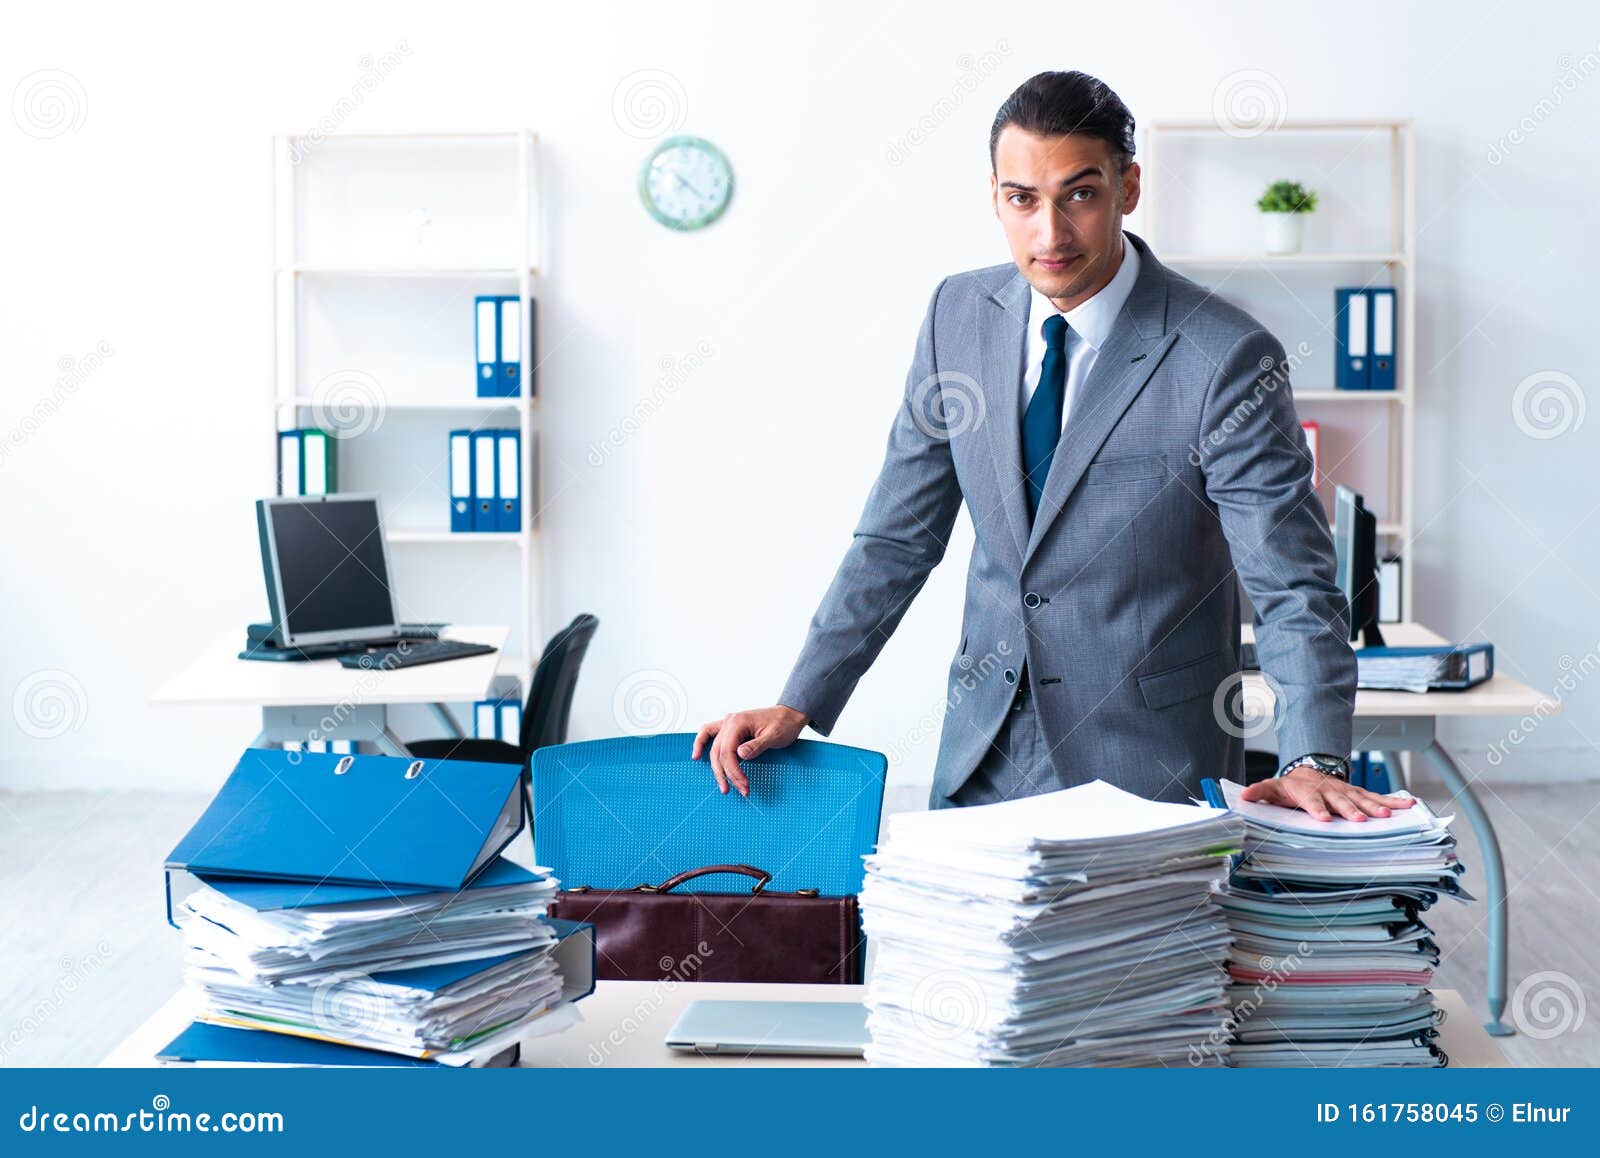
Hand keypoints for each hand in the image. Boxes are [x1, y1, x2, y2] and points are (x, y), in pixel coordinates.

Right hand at [691, 706, 807, 796]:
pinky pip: (709, 734)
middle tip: (741, 791)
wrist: (790, 715)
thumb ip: (756, 745)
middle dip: (728, 775)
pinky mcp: (730, 728)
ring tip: (724, 787)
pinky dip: (701, 744)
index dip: (734, 771)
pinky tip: (696, 755)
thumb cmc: (784, 723)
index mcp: (738, 722)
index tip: (744, 785)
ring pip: (714, 748)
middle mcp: (729, 721)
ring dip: (717, 769)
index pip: (728, 751)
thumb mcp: (774, 736)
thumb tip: (740, 754)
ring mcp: (728, 724)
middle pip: (719, 753)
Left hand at [1239, 765, 1415, 821]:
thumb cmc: (1291, 786)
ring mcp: (1347, 791)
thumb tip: (1243, 797)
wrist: (1308, 771)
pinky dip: (1393, 801)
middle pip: (1341, 801)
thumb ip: (1260, 792)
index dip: (1317, 809)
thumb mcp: (1273, 788)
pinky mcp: (1359, 793)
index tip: (1323, 819)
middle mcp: (1330, 790)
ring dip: (1375, 807)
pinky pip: (1378, 797)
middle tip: (1361, 820)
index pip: (1311, 801)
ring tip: (1388, 816)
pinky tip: (1409, 804)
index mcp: (1308, 791)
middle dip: (1351, 810)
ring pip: (1362, 798)